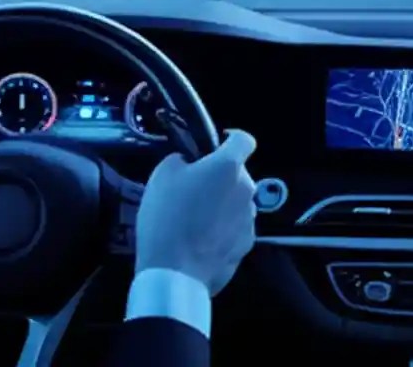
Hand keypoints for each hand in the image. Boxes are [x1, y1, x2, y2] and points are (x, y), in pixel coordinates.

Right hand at [135, 129, 256, 295]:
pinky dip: (223, 229)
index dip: (230, 139)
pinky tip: (201, 241)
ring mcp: (250, 219)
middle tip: (194, 189)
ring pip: (238, 202)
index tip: (214, 147)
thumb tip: (190, 163)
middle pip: (238, 174)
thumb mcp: (162, 175)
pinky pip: (236, 227)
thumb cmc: (167, 216)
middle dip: (220, 177)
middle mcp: (247, 190)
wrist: (175, 273)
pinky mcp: (247, 245)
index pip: (244, 139)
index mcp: (229, 167)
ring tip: (196, 219)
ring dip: (223, 204)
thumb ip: (182, 160)